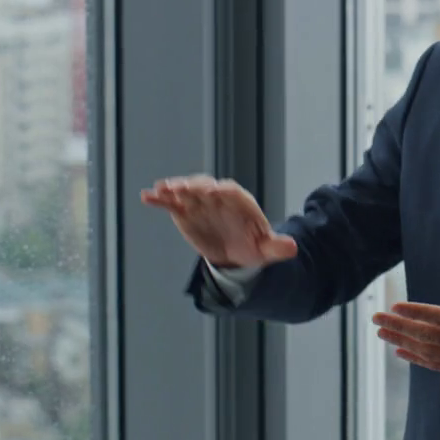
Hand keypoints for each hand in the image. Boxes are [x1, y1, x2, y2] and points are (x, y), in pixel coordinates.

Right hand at [140, 175, 297, 268]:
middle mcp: (218, 196)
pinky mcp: (184, 210)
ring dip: (174, 188)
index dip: (222, 191)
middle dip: (195, 186)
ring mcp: (199, 202)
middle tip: (182, 188)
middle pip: (205, 186)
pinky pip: (171, 202)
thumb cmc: (253, 247)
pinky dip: (159, 198)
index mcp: (240, 202)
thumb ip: (277, 247)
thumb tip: (292, 248)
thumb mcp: (266, 249)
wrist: (235, 253)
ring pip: (186, 190)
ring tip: (161, 189)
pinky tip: (146, 197)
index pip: (231, 192)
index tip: (213, 191)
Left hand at [371, 263, 439, 377]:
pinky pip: (438, 365)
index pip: (439, 317)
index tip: (395, 306)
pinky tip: (402, 353)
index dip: (415, 312)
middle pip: (427, 336)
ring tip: (383, 334)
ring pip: (428, 352)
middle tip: (377, 319)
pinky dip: (418, 360)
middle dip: (400, 327)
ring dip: (403, 343)